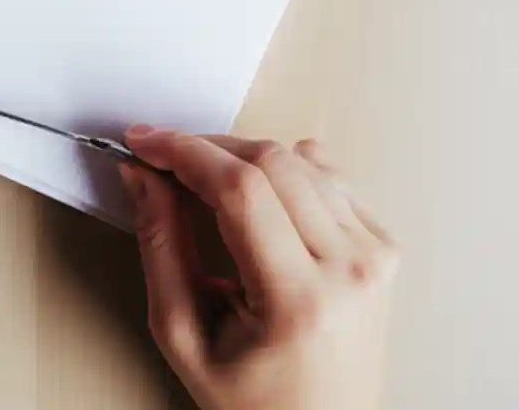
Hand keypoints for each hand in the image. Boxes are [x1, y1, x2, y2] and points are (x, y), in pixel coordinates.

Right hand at [120, 126, 397, 409]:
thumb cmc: (256, 401)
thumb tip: (143, 178)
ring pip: (302, 161)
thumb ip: (160, 247)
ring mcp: (373, 257)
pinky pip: (330, 179)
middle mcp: (348, 270)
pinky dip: (283, 171)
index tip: (145, 141)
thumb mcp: (183, 334)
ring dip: (242, 156)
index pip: (240, 189)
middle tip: (163, 156)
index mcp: (299, 300)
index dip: (183, 152)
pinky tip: (253, 193)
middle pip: (272, 162)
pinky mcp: (381, 249)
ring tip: (202, 181)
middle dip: (206, 147)